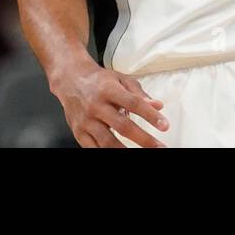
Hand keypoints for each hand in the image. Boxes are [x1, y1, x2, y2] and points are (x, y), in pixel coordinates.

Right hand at [50, 58, 168, 147]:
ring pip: (107, 141)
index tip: (164, 125)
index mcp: (109, 90)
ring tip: (142, 155)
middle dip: (143, 139)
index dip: (150, 115)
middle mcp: (96, 106)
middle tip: (159, 147)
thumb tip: (158, 106)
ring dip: (125, 151)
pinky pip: (93, 148)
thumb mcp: (121, 79)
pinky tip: (119, 154)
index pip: (133, 103)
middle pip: (122, 126)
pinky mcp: (79, 132)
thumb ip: (140, 94)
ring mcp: (86, 121)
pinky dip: (106, 153)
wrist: (70, 79)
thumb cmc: (99, 81)